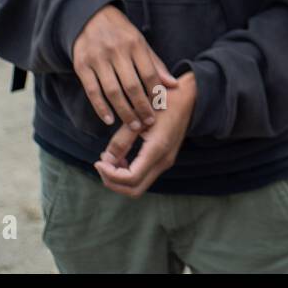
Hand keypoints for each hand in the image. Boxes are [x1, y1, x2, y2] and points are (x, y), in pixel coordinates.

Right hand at [71, 5, 178, 130]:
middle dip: (141, 107)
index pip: (149, 74)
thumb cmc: (121, 34)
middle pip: (132, 86)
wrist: (90, 17)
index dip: (155, 94)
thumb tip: (173, 85)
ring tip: (133, 125)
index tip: (159, 109)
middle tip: (147, 123)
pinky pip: (92, 91)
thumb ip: (155, 64)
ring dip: (124, 112)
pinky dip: (101, 108)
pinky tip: (109, 120)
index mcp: (135, 44)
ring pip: (112, 91)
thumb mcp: (140, 43)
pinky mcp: (81, 65)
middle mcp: (116, 51)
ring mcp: (97, 58)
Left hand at [95, 71, 196, 197]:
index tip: (98, 161)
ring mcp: (166, 162)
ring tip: (108, 160)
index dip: (110, 174)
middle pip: (134, 190)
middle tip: (100, 164)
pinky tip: (120, 158)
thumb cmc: (163, 101)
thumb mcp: (138, 117)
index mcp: (157, 149)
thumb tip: (105, 160)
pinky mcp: (164, 160)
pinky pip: (143, 177)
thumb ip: (122, 140)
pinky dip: (127, 174)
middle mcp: (164, 160)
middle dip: (113, 182)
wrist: (189, 97)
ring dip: (119, 179)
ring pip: (138, 186)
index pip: (131, 178)